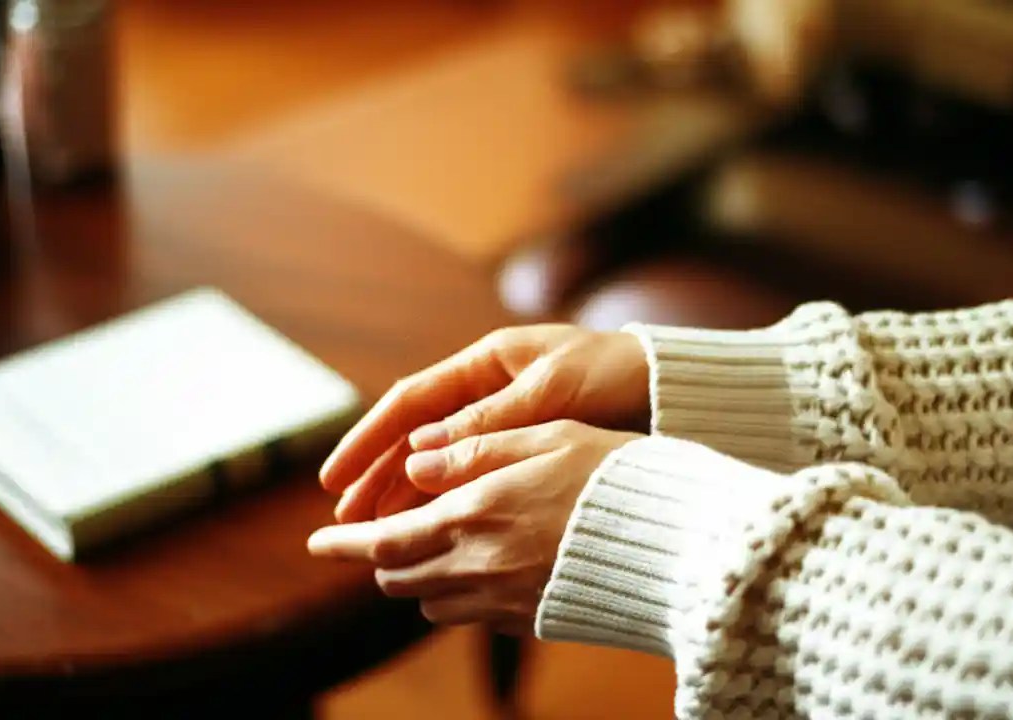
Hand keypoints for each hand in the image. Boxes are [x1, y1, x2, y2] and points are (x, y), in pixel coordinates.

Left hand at [308, 421, 640, 634]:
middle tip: (371, 540)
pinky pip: (473, 616)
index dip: (343, 544)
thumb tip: (416, 461)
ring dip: (416, 579)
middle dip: (377, 560)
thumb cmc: (614, 476)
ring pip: (431, 602)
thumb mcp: (543, 438)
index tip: (315, 541)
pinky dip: (456, 596)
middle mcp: (480, 567)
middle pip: (399, 579)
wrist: (680, 543)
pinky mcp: (534, 619)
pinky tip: (478, 570)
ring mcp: (507, 601)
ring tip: (425, 552)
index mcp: (475, 518)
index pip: (383, 541)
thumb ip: (474, 449)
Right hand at [319, 325, 648, 521]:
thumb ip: (490, 421)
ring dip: (406, 497)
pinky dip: (447, 504)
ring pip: (441, 464)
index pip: (409, 403)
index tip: (336, 479)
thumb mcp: (554, 394)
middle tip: (347, 522)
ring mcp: (505, 423)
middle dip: (379, 478)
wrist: (677, 390)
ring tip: (376, 536)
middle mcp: (487, 393)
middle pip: (416, 438)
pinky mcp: (527, 452)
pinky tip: (430, 534)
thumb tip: (419, 450)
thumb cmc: (620, 377)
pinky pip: (473, 479)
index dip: (368, 440)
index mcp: (487, 364)